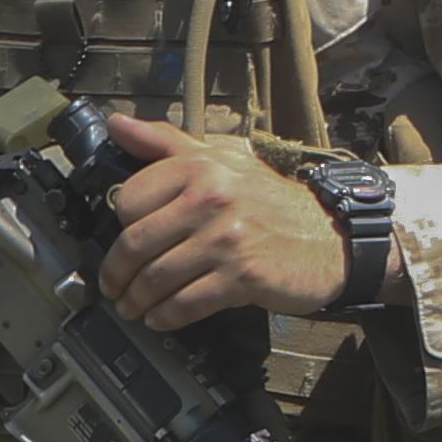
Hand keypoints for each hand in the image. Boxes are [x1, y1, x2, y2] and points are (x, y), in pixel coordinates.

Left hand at [90, 111, 349, 328]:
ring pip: (157, 278)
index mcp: (199, 167)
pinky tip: (159, 318)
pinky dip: (165, 316)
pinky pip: (186, 304)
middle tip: (113, 287)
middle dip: (116, 274)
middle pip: (136, 244)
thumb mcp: (220, 158)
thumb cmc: (268, 199)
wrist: (328, 235)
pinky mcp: (243, 277)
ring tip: (132, 306)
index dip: (119, 227)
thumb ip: (164, 142)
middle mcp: (211, 199)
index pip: (130, 200)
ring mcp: (227, 240)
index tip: (121, 242)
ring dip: (136, 300)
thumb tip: (115, 124)